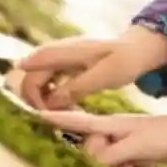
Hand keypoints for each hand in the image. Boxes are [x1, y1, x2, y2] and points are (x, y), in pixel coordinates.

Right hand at [17, 26, 166, 110]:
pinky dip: (51, 93)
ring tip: (57, 112)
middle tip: (49, 117)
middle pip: (30, 73)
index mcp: (66, 51)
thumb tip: (49, 102)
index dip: (30, 89)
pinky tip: (64, 105)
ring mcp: (61, 57)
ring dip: (41, 95)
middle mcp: (59, 51)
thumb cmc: (124, 61)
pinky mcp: (66, 64)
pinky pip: (49, 79)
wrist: (137, 50)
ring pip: (37, 76)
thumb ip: (76, 88)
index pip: (32, 67)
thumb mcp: (104, 77)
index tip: (43, 110)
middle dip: (34, 96)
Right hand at [41, 110, 166, 166]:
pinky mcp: (141, 154)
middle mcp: (119, 131)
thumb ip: (112, 153)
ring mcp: (130, 142)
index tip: (32, 115)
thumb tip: (91, 162)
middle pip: (91, 148)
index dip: (57, 120)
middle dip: (97, 160)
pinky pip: (122, 165)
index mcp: (114, 124)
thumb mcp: (139, 145)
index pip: (79, 122)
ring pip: (107, 160)